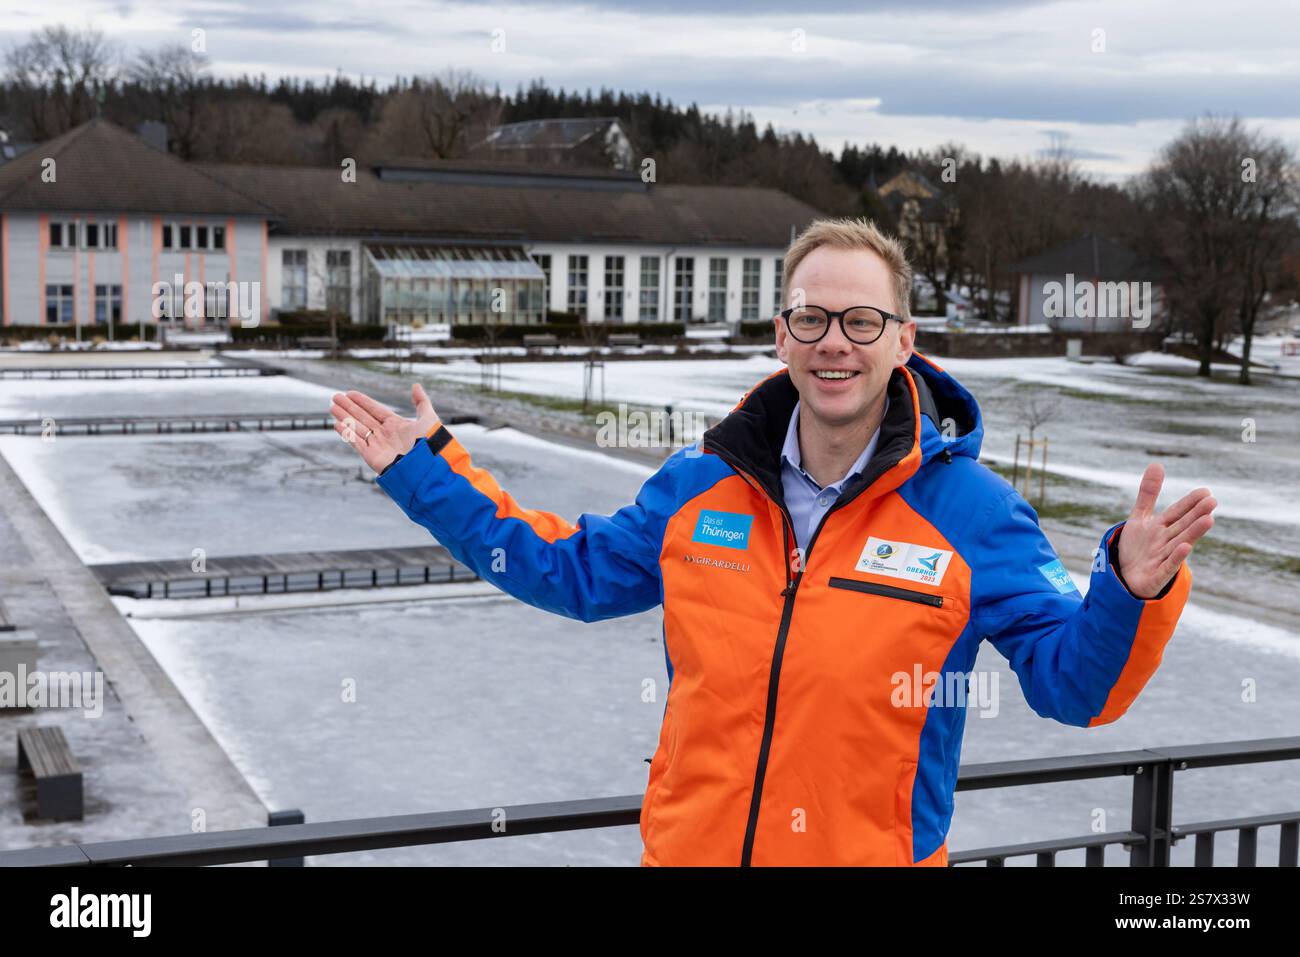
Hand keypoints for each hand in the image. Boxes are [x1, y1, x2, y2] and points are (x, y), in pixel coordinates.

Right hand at [330, 383, 439, 473]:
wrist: (427, 467)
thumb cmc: (430, 444)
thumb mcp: (428, 419)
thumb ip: (421, 402)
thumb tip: (415, 386)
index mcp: (396, 425)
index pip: (375, 410)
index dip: (363, 401)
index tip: (350, 393)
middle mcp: (385, 434)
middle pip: (363, 417)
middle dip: (349, 407)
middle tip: (335, 396)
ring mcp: (378, 445)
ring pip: (357, 428)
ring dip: (344, 417)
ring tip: (332, 407)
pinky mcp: (372, 457)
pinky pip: (357, 443)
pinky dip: (347, 434)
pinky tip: (337, 424)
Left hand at [1115, 463, 1216, 598]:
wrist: (1125, 577)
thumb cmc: (1136, 547)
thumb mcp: (1139, 517)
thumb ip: (1148, 494)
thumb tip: (1158, 464)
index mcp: (1162, 527)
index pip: (1177, 512)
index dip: (1189, 503)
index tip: (1205, 491)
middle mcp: (1166, 541)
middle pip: (1182, 526)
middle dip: (1196, 514)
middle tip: (1212, 501)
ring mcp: (1163, 558)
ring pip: (1180, 543)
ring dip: (1193, 533)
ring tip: (1209, 520)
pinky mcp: (1158, 575)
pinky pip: (1168, 565)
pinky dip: (1176, 558)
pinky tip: (1186, 547)